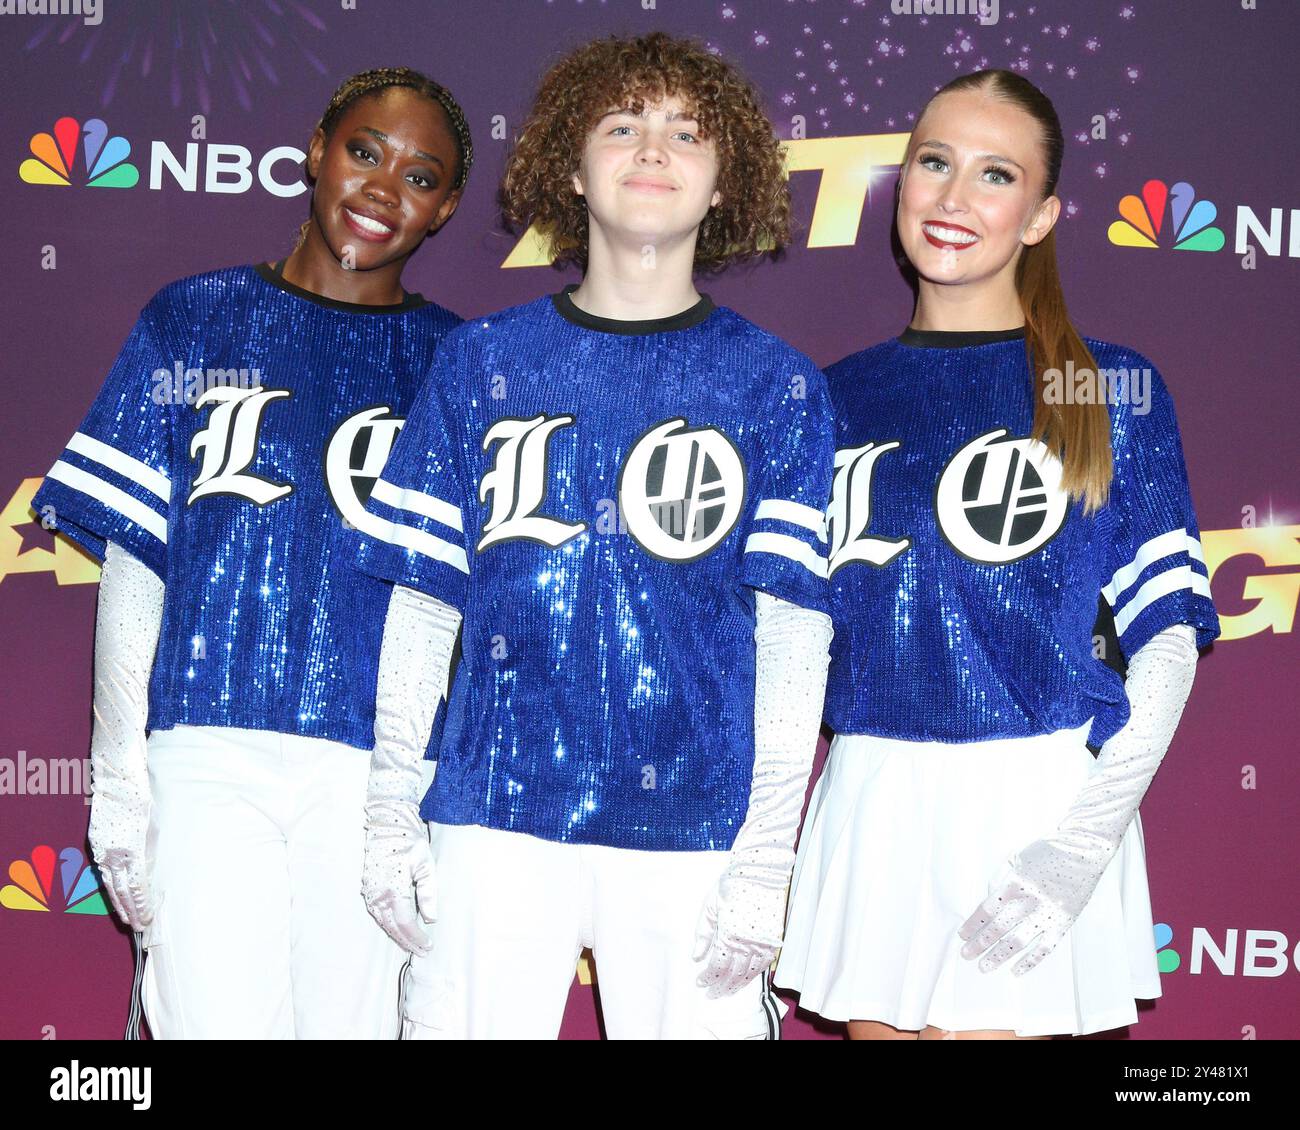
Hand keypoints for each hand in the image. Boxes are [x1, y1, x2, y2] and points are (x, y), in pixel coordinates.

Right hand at [89, 811, 152, 931]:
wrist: (117, 783)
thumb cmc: (141, 802)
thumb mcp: (153, 830)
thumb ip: (149, 855)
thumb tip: (148, 875)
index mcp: (130, 850)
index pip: (136, 887)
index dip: (141, 905)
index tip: (147, 918)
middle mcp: (112, 854)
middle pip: (121, 891)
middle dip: (130, 911)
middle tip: (139, 927)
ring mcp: (100, 850)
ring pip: (109, 884)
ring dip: (119, 903)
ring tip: (128, 919)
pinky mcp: (94, 844)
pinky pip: (103, 871)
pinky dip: (110, 887)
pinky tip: (116, 896)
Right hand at [361, 807, 437, 954]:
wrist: (388, 823)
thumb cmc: (409, 841)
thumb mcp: (426, 865)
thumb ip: (428, 893)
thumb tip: (430, 918)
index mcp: (394, 889)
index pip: (406, 923)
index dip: (417, 938)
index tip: (428, 946)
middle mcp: (378, 893)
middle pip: (392, 927)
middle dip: (407, 942)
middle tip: (421, 952)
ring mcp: (370, 891)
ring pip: (382, 922)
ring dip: (396, 935)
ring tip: (411, 944)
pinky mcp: (368, 887)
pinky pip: (376, 912)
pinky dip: (387, 923)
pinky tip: (397, 927)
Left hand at [691, 864, 786, 996]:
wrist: (760, 872)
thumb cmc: (732, 886)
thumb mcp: (709, 907)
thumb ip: (703, 935)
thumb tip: (696, 958)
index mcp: (729, 934)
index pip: (717, 967)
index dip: (708, 978)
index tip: (700, 982)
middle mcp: (748, 943)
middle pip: (733, 975)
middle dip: (720, 987)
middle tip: (711, 994)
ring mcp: (763, 943)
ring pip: (749, 974)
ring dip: (736, 986)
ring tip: (726, 991)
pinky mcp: (774, 940)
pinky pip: (763, 966)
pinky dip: (752, 976)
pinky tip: (744, 979)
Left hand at [957, 837, 1107, 975]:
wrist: (1084, 851)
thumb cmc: (1048, 852)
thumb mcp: (1017, 857)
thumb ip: (1000, 878)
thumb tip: (989, 898)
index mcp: (1015, 883)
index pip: (988, 909)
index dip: (973, 924)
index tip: (963, 934)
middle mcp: (1030, 900)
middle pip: (999, 928)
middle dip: (980, 944)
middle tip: (966, 955)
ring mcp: (1048, 913)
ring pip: (1018, 942)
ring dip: (999, 956)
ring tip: (985, 966)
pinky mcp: (1064, 922)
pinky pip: (1045, 948)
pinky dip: (1030, 961)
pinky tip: (1016, 970)